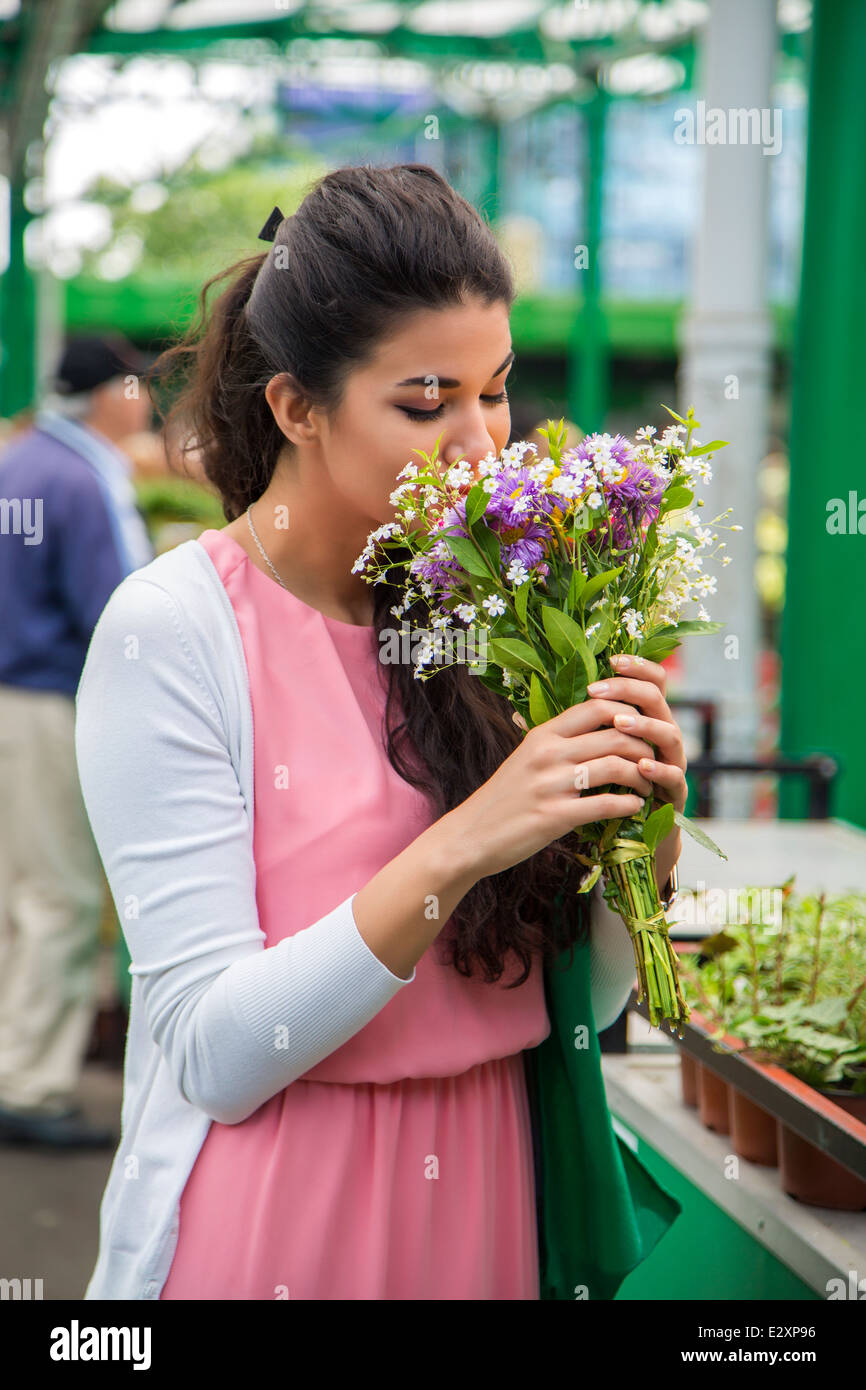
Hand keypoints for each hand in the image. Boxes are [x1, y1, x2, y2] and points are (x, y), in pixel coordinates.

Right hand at [455, 695, 661, 880]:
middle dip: (643, 746)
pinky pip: (606, 804)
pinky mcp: (555, 816)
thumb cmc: (503, 798)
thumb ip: (558, 742)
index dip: (627, 712)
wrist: (471, 836)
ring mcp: (551, 784)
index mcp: (542, 734)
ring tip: (647, 785)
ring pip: (615, 766)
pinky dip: (629, 805)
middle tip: (652, 759)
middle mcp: (548, 753)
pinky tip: (634, 807)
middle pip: (614, 734)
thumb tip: (597, 728)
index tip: (641, 728)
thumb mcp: (525, 758)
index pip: (596, 706)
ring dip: (641, 776)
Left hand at [586, 652, 687, 890]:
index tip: (611, 661)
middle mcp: (659, 738)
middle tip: (602, 689)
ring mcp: (672, 764)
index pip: (645, 681)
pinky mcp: (676, 795)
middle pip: (656, 698)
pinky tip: (644, 767)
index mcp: (639, 722)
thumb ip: (565, 735)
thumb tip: (516, 713)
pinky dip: (660, 770)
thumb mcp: (578, 762)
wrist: (627, 839)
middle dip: (630, 690)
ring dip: (645, 726)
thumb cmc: (598, 794)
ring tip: (622, 724)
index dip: (634, 667)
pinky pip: (674, 777)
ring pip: (669, 734)